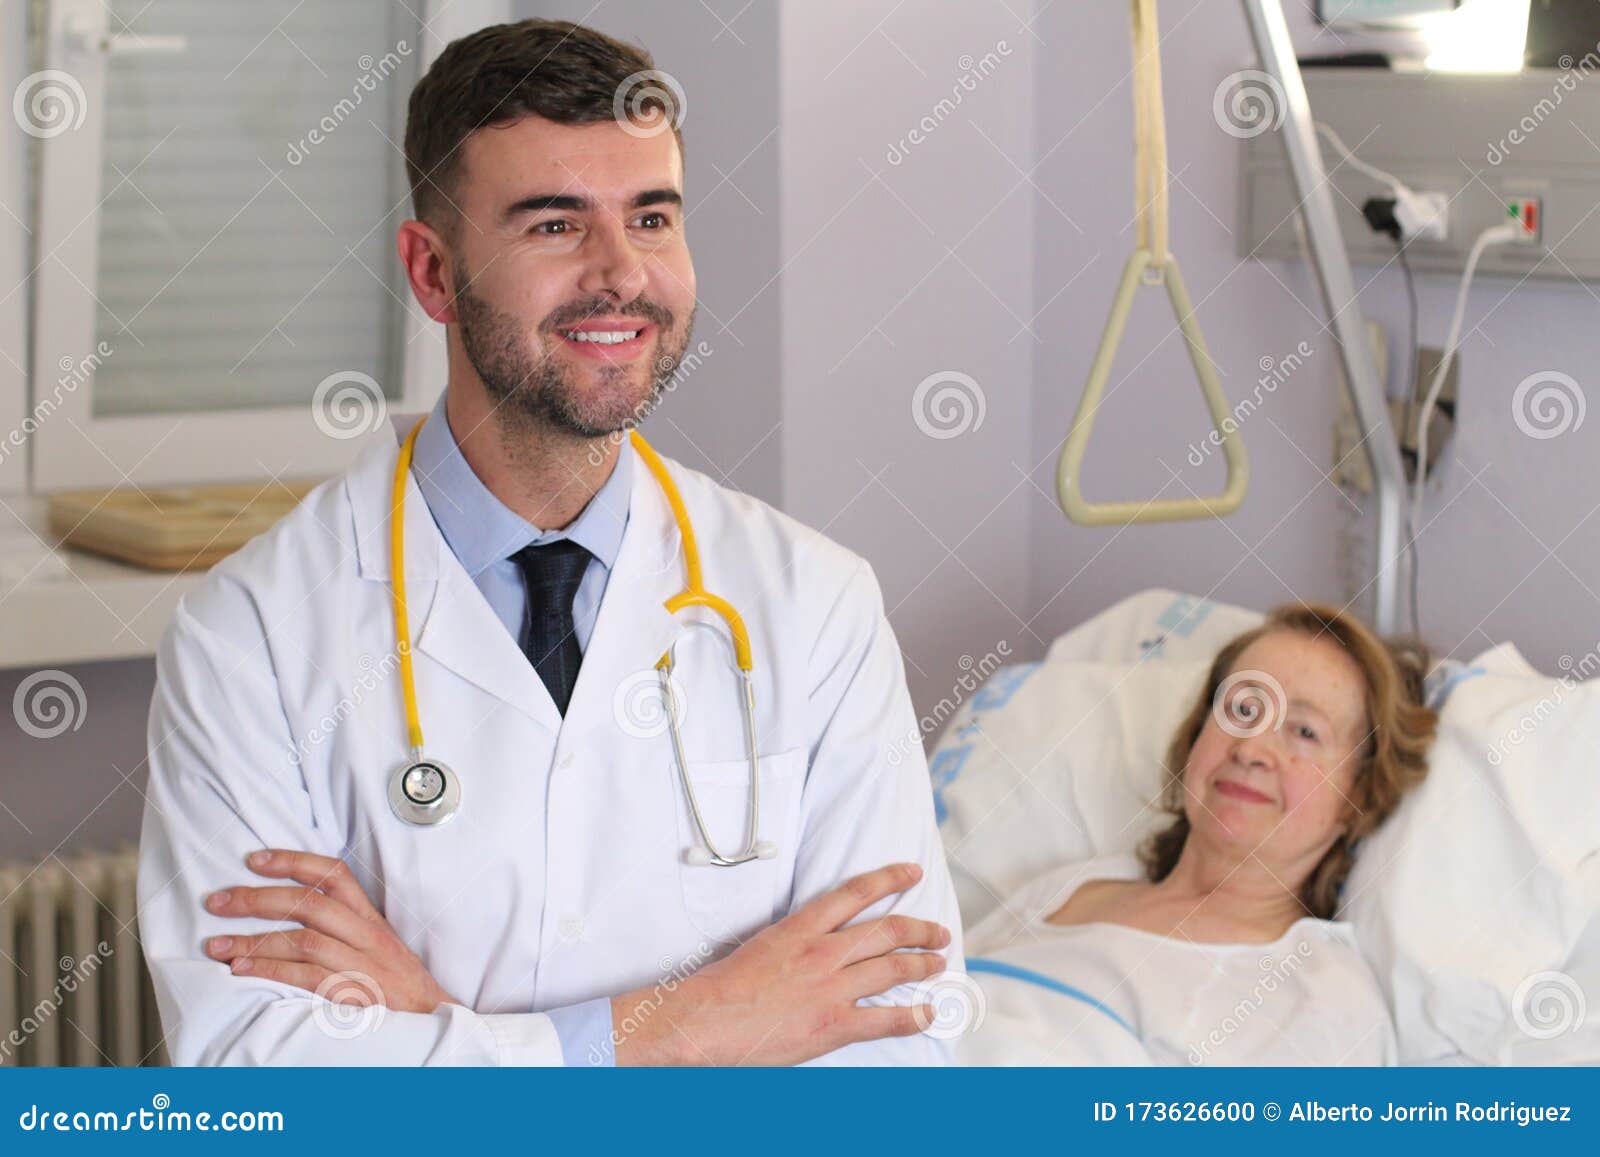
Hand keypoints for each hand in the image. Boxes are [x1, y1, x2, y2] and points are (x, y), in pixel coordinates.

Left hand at [202, 849, 459, 1013]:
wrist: (433, 1019)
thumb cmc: (397, 984)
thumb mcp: (377, 945)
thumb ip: (343, 926)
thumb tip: (291, 910)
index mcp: (370, 918)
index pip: (333, 874)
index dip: (293, 861)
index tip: (255, 858)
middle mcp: (367, 935)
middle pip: (309, 903)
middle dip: (256, 899)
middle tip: (217, 902)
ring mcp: (362, 964)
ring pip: (303, 940)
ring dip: (253, 940)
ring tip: (216, 945)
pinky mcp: (356, 994)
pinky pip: (308, 977)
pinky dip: (271, 970)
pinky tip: (242, 970)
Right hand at [611, 862, 949, 1065]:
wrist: (707, 1019)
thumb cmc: (724, 987)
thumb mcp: (763, 946)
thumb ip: (795, 941)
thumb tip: (814, 941)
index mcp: (802, 928)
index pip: (856, 892)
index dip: (889, 878)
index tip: (911, 872)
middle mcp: (824, 952)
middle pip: (887, 930)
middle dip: (920, 929)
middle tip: (938, 931)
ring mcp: (832, 988)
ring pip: (893, 968)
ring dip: (923, 965)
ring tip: (939, 963)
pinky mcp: (834, 1023)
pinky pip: (885, 1019)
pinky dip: (912, 1015)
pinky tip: (927, 1013)